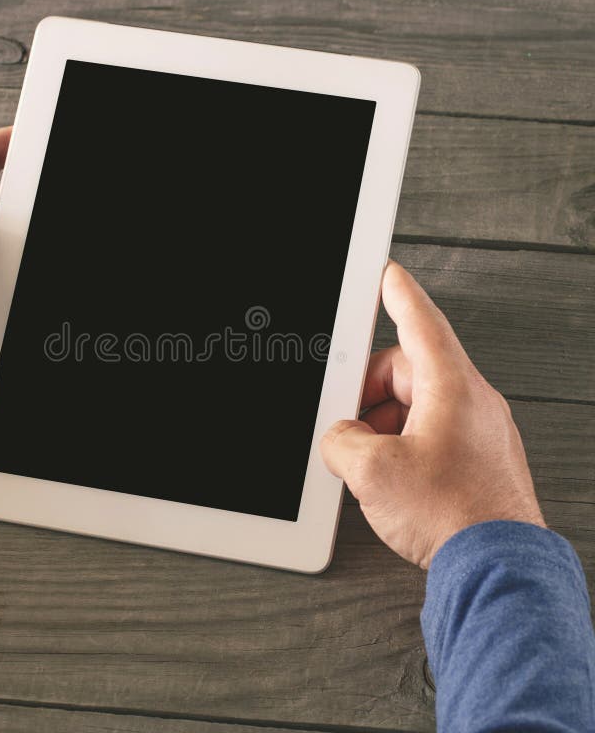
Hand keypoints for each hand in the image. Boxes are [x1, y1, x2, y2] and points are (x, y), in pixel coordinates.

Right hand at [321, 261, 544, 568]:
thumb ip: (342, 442)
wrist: (498, 566)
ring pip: (414, 404)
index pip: (421, 323)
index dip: (398, 294)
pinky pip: (428, 432)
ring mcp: (476, 432)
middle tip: (344, 417)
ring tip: (365, 458)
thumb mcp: (373, 471)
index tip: (388, 274)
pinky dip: (400, 443)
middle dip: (367, 391)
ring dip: (381, 423)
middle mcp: (470, 403)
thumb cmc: (454, 516)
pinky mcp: (475, 459)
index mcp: (451, 388)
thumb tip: (341, 440)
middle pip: (406, 370)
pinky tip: (386, 474)